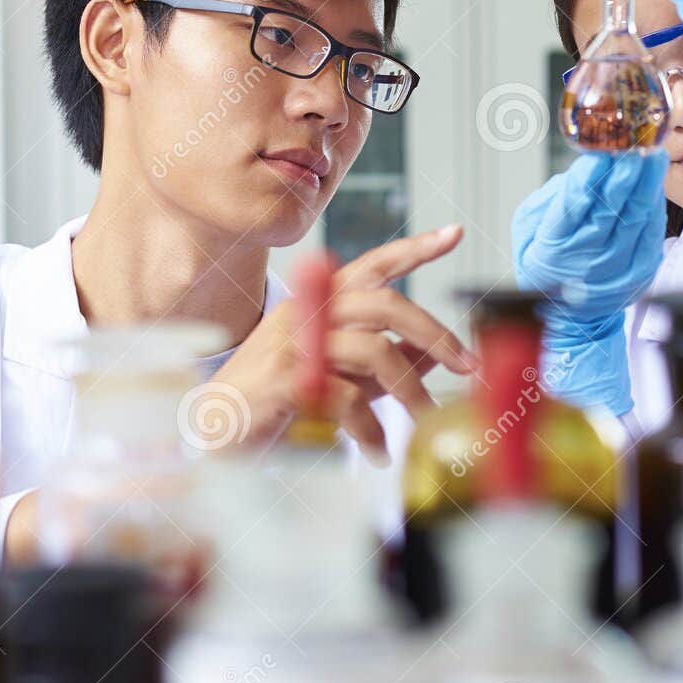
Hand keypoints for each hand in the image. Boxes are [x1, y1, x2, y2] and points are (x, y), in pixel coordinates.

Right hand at [210, 225, 478, 463]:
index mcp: (320, 301)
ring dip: (410, 391)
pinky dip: (372, 429)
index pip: (373, 264)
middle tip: (466, 366)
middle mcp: (308, 310)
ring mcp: (295, 342)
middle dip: (436, 333)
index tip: (454, 233)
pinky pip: (350, 398)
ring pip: (376, 351)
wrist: (215, 428)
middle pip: (386, 304)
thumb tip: (436, 353)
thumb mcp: (340, 372)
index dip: (414, 248)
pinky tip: (378, 450)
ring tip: (423, 420)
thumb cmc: (277, 397)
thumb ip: (384, 359)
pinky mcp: (287, 379)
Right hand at [512, 151, 666, 414]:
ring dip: (647, 184)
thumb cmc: (546, 262)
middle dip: (624, 175)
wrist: (570, 314)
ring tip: (652, 154)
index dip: (589, 179)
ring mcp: (617, 267)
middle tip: (635, 144)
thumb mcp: (529, 229)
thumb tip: (584, 168)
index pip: (572, 207)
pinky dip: (654, 204)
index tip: (601, 151)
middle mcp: (586, 259)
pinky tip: (655, 181)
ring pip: (636, 219)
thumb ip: (553, 199)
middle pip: (610, 211)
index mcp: (553, 248)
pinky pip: (651, 232)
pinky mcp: (641, 270)